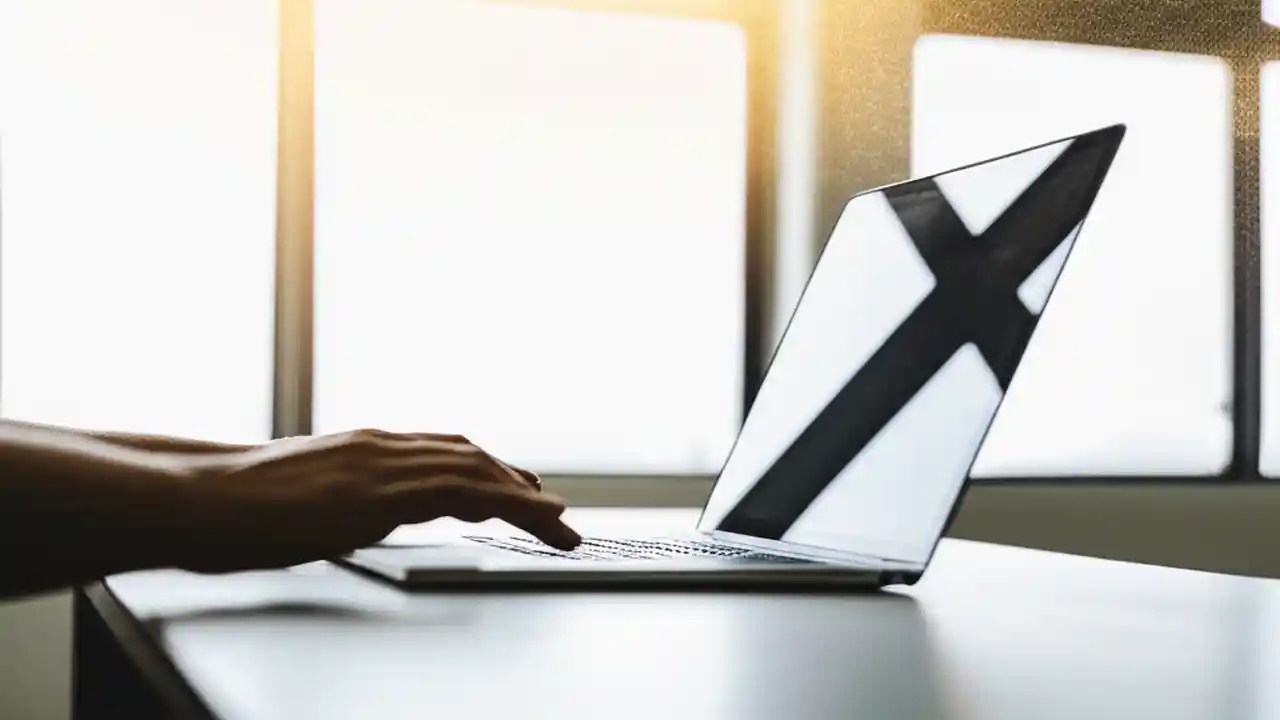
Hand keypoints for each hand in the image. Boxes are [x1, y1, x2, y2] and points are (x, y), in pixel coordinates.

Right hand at [173, 429, 579, 572]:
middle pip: (472, 457)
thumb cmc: (236, 508)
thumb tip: (361, 519)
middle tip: (555, 513)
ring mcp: (383, 463)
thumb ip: (343, 504)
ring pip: (478, 470)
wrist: (196, 498)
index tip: (520, 491)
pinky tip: (535, 515)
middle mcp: (383, 447)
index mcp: (366, 449)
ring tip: (561, 524)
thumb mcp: (306, 503)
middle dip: (519, 485)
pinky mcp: (380, 490)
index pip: (445, 453)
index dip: (490, 471)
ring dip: (527, 498)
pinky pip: (464, 490)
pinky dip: (509, 501)